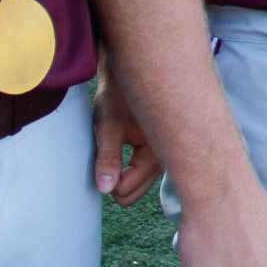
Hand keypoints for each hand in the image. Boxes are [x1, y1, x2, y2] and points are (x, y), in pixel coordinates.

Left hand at [93, 73, 162, 206]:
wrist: (133, 74)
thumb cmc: (118, 97)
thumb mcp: (108, 127)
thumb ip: (108, 159)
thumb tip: (105, 189)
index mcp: (157, 153)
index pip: (127, 189)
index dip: (107, 180)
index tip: (100, 157)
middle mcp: (167, 158)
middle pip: (136, 192)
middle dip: (117, 181)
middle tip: (106, 155)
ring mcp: (165, 156)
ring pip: (140, 183)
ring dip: (124, 174)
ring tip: (117, 147)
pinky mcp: (161, 151)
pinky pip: (144, 172)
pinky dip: (131, 168)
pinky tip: (125, 149)